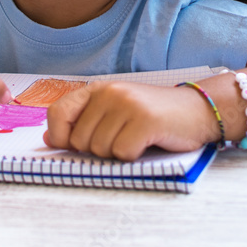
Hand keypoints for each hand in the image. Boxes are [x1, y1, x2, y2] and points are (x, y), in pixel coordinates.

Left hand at [43, 81, 219, 160]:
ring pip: (100, 150)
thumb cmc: (154, 117)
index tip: (74, 145)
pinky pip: (122, 153)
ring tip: (137, 138)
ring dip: (118, 153)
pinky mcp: (144, 121)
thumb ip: (84, 122)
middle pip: (80, 140)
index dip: (61, 136)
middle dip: (98, 149)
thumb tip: (49, 139)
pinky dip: (134, 156)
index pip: (57, 113)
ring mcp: (128, 104)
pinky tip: (148, 142)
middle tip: (123, 138)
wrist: (197, 110)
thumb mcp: (116, 113)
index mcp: (99, 89)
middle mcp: (110, 92)